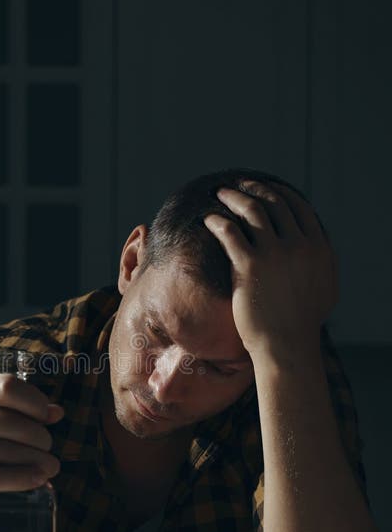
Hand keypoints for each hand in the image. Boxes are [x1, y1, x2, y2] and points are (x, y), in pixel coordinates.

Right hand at [0, 375, 63, 516]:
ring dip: (37, 462)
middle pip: (12, 423)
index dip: (35, 402)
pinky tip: (37, 480)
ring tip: (50, 468)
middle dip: (41, 439)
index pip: (7, 386)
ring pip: (7, 451)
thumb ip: (20, 413)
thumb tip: (56, 412)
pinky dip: (20, 478)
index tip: (48, 418)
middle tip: (48, 452)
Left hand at [203, 180, 337, 359]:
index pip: (298, 207)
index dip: (278, 193)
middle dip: (253, 189)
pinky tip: (208, 219)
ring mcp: (275, 253)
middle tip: (237, 187)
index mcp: (318, 246)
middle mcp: (300, 245)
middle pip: (274, 203)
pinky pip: (230, 232)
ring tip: (220, 194)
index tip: (263, 188)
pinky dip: (217, 221)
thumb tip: (314, 246)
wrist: (286, 344)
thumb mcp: (324, 286)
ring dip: (234, 197)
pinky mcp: (250, 266)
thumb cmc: (302, 322)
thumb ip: (320, 262)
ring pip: (252, 211)